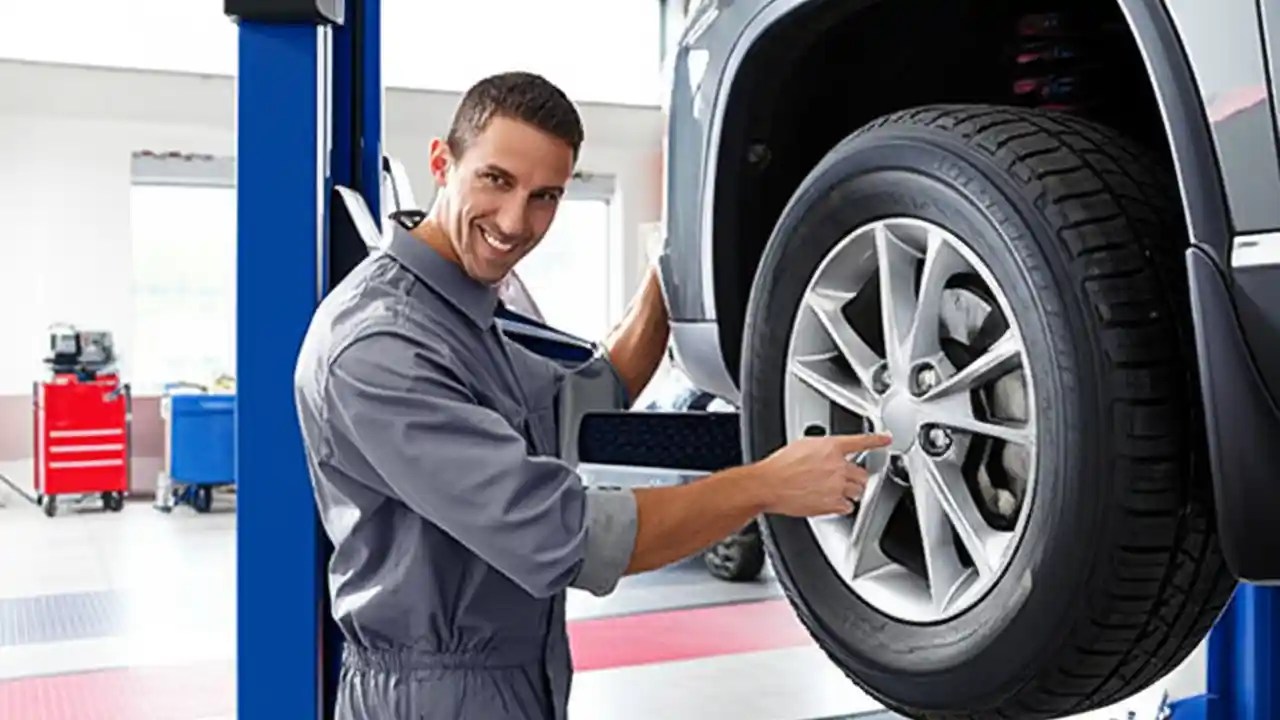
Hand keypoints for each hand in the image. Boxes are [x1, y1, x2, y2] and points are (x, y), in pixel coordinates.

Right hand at [754, 433, 892, 516]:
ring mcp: (837, 486)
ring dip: (850, 492)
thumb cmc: (780, 466)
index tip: (886, 439)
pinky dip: (842, 506)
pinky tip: (830, 502)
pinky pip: (848, 507)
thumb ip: (820, 448)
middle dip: (857, 477)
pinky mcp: (833, 504)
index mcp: (831, 447)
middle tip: (846, 479)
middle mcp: (838, 466)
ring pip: (858, 491)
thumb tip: (825, 451)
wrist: (770, 484)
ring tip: (836, 492)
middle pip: (863, 474)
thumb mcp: (802, 446)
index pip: (861, 442)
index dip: (876, 440)